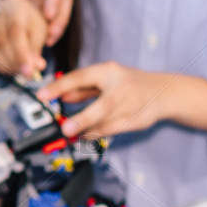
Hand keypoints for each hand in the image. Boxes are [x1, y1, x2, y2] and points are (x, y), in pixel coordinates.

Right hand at [0, 0, 48, 79]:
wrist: (12, 12)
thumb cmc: (28, 22)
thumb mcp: (39, 32)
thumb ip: (37, 49)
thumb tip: (36, 67)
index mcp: (16, 9)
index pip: (15, 32)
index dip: (22, 54)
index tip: (29, 72)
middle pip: (2, 43)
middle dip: (16, 63)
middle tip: (28, 74)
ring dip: (7, 66)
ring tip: (20, 71)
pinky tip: (9, 67)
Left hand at [39, 61, 172, 138]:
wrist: (164, 91)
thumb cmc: (129, 83)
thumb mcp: (105, 79)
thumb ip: (83, 88)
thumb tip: (61, 97)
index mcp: (109, 71)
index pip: (81, 77)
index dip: (59, 86)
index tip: (42, 95)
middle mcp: (120, 88)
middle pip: (102, 106)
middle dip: (82, 119)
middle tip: (65, 129)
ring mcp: (130, 106)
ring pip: (106, 123)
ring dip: (85, 130)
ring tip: (71, 133)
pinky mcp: (135, 121)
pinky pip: (111, 131)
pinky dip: (95, 134)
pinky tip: (84, 135)